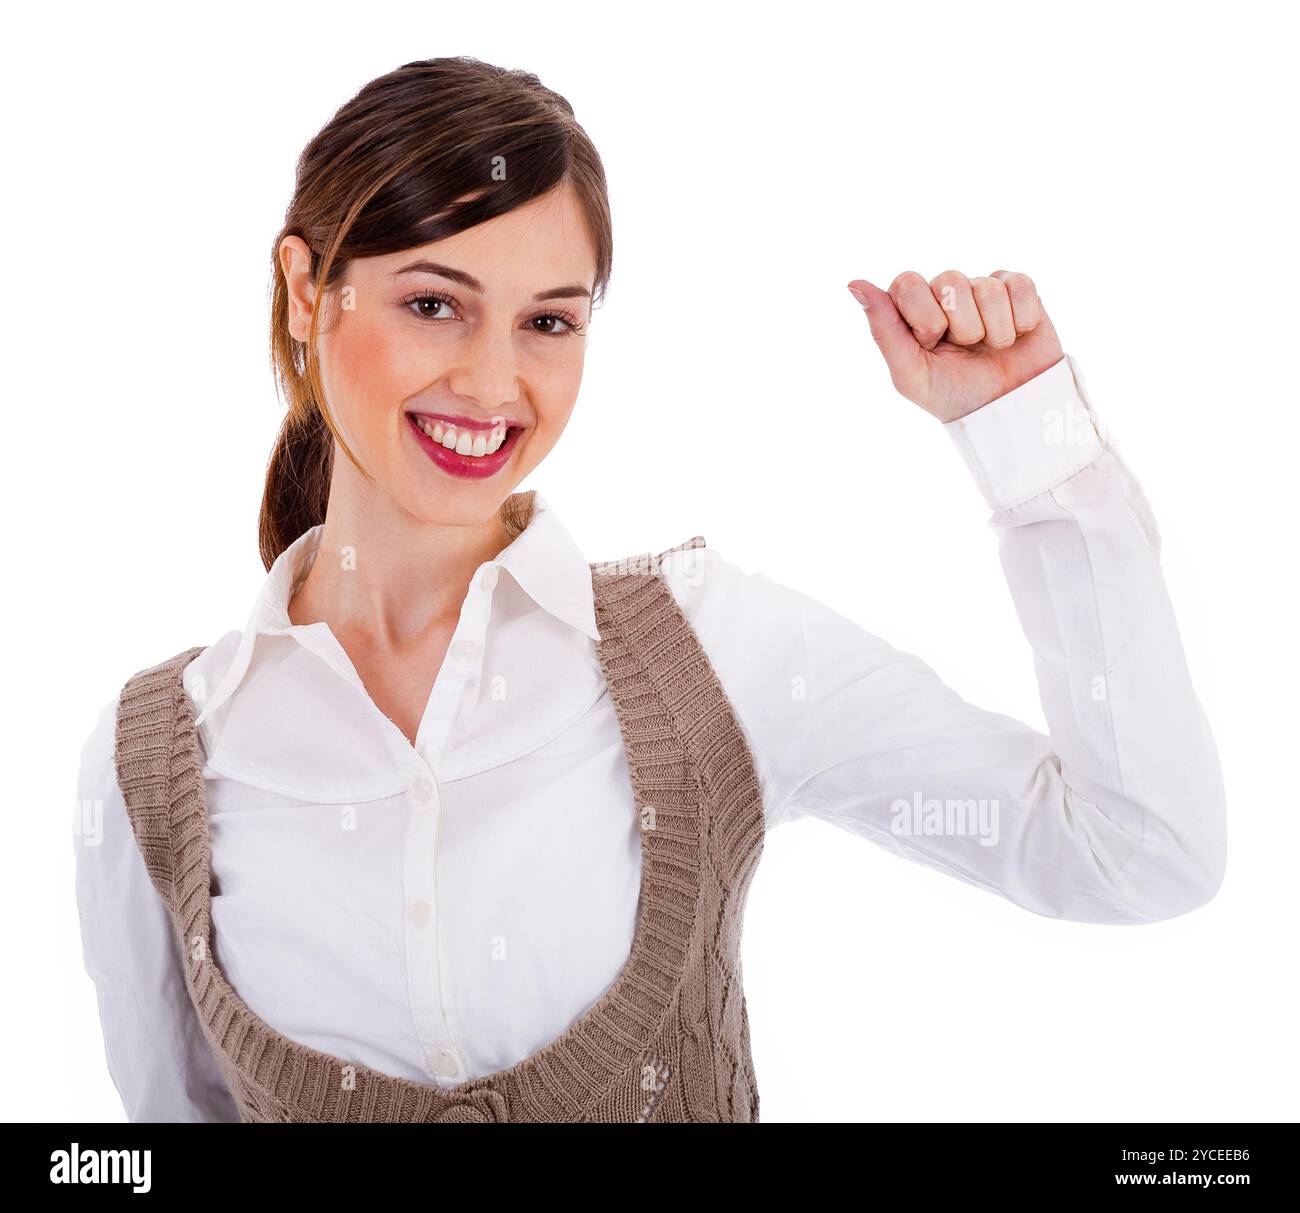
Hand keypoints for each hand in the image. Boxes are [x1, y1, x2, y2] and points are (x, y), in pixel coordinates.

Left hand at [847, 270, 1063, 422]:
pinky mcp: (1018, 289)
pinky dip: (1021, 320)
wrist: (1010, 410)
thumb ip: (883, 329)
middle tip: (965, 349)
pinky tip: (1017, 335)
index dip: (923, 316)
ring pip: (986, 287)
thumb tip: (854, 283)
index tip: (931, 342)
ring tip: (993, 348)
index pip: (907, 283)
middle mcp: (944, 293)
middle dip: (962, 326)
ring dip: (994, 330)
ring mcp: (981, 288)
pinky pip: (1019, 286)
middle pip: (949, 280)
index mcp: (912, 310)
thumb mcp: (911, 374)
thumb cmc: (954, 395)